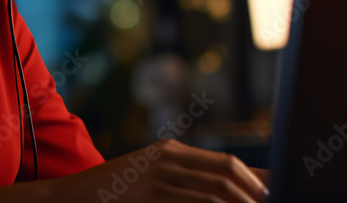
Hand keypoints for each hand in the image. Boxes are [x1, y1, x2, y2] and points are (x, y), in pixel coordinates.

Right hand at [58, 138, 269, 202]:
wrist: (73, 196)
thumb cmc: (116, 194)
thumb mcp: (152, 178)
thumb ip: (186, 180)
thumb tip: (226, 188)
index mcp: (171, 151)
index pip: (225, 161)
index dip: (254, 178)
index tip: (273, 192)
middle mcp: (167, 159)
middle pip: (225, 172)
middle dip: (252, 193)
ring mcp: (157, 177)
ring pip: (212, 192)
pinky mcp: (148, 196)